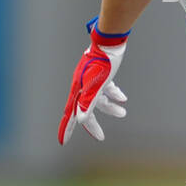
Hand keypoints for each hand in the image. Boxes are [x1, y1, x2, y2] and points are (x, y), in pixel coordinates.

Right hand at [58, 17, 128, 144]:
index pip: (71, 115)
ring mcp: (91, 80)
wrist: (110, 42)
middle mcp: (82, 86)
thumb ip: (89, 102)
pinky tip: (123, 98)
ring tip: (123, 113)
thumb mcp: (97, 85)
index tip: (62, 143)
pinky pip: (106, 88)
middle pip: (85, 110)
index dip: (67, 129)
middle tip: (101, 138)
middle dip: (93, 124)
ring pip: (99, 99)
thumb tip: (81, 119)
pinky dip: (114, 94)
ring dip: (111, 107)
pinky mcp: (101, 74)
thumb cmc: (103, 63)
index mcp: (78, 90)